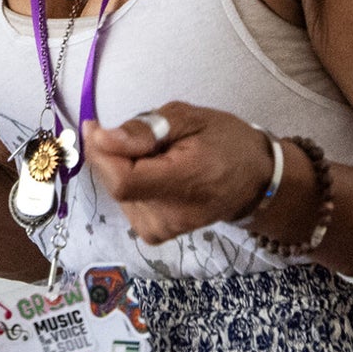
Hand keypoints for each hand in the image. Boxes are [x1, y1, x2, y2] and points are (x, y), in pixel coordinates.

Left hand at [82, 101, 271, 246]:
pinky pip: (125, 200)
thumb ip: (146, 129)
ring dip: (122, 166)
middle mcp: (168, 216)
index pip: (122, 181)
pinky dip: (130, 180)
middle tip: (139, 135)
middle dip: (111, 153)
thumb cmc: (225, 142)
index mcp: (184, 183)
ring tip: (157, 155)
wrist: (256, 181)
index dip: (101, 153)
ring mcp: (161, 229)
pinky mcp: (155, 233)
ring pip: (116, 190)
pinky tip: (153, 172)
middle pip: (115, 184)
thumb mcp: (190, 118)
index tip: (96, 125)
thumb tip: (103, 138)